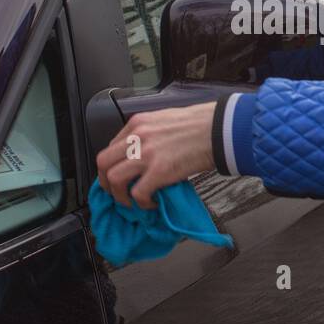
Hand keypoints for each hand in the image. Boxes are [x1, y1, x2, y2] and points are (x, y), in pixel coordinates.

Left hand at [95, 101, 216, 209]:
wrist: (220, 129)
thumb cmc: (200, 124)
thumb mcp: (165, 120)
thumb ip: (150, 134)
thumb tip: (145, 153)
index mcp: (138, 123)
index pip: (111, 146)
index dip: (112, 165)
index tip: (118, 174)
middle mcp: (137, 137)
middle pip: (104, 162)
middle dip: (106, 182)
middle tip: (116, 192)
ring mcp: (146, 154)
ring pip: (114, 179)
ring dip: (119, 195)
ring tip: (131, 202)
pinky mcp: (159, 171)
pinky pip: (137, 193)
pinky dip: (141, 203)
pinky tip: (152, 203)